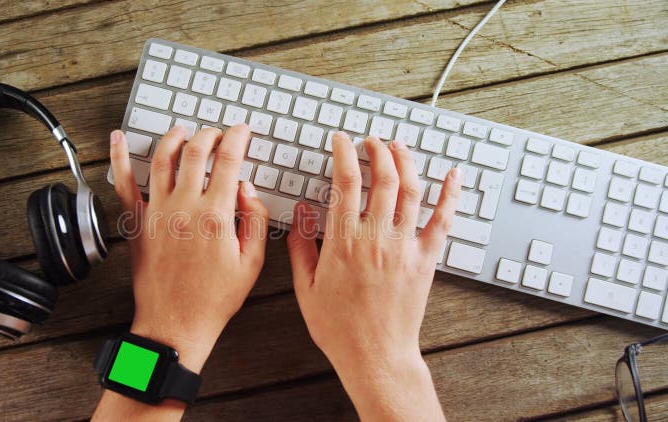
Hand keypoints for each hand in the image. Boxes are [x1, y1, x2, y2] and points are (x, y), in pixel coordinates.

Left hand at [94, 125, 267, 420]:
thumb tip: (247, 187)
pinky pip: (123, 184)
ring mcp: (156, 213)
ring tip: (183, 129)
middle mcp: (184, 208)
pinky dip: (119, 157)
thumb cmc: (214, 299)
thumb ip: (255, 219)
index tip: (242, 131)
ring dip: (174, 137)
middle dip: (210, 134)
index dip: (237, 138)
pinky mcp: (136, 224)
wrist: (175, 325)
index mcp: (215, 216)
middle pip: (195, 152)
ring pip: (162, 159)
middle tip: (218, 133)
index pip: (228, 161)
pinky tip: (118, 138)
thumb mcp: (251, 263)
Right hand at [287, 132, 459, 420]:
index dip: (343, 154)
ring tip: (399, 147)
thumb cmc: (338, 327)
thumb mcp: (306, 287)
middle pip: (383, 178)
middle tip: (372, 140)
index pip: (345, 182)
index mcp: (344, 242)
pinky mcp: (426, 261)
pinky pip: (442, 221)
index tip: (341, 141)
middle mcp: (376, 238)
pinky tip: (453, 175)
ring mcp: (405, 248)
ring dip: (406, 162)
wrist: (375, 357)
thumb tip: (300, 210)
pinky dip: (450, 195)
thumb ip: (302, 245)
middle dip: (377, 150)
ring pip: (411, 191)